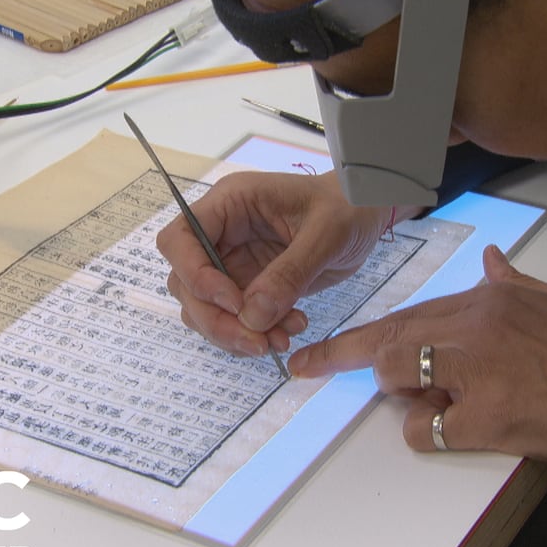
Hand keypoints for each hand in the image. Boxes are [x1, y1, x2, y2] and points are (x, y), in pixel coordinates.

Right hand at [158, 170, 393, 356]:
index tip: (234, 303)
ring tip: (282, 339)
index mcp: (230, 204)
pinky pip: (235, 320)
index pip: (179, 240)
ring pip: (206, 309)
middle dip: (217, 319)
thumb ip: (290, 273)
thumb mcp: (327, 233)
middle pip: (187, 284)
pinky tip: (290, 331)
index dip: (196, 275)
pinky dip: (255, 335)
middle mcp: (222, 234)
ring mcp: (233, 262)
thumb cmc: (348, 204)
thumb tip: (252, 316)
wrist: (367, 213)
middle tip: (258, 342)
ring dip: (236, 333)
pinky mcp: (250, 286)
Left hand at [288, 245, 546, 471]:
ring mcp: (478, 375)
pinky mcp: (485, 420)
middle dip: (342, 353)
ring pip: (400, 378)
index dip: (375, 329)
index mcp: (491, 300)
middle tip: (305, 366)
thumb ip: (516, 282)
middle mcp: (476, 331)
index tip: (339, 339)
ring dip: (402, 394)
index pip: (415, 311)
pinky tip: (450, 430)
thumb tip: (493, 261)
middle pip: (391, 339)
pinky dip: (428, 433)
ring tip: (429, 400)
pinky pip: (426, 429)